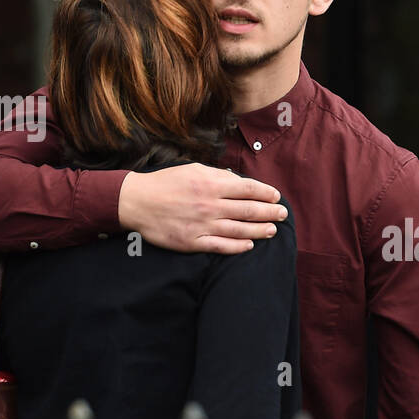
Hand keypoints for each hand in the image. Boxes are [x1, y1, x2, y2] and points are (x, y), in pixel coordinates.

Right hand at [118, 163, 285, 252]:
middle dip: (269, 212)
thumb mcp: (193, 170)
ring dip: (259, 230)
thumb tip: (239, 181)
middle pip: (248, 210)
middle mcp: (210, 205)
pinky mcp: (193, 242)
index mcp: (211, 184)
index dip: (266, 193)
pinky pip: (221, 246)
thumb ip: (217, 176)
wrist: (136, 202)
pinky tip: (249, 246)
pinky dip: (238, 247)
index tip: (276, 197)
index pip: (247, 188)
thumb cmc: (165, 183)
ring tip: (272, 230)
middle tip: (282, 214)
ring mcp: (202, 225)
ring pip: (239, 230)